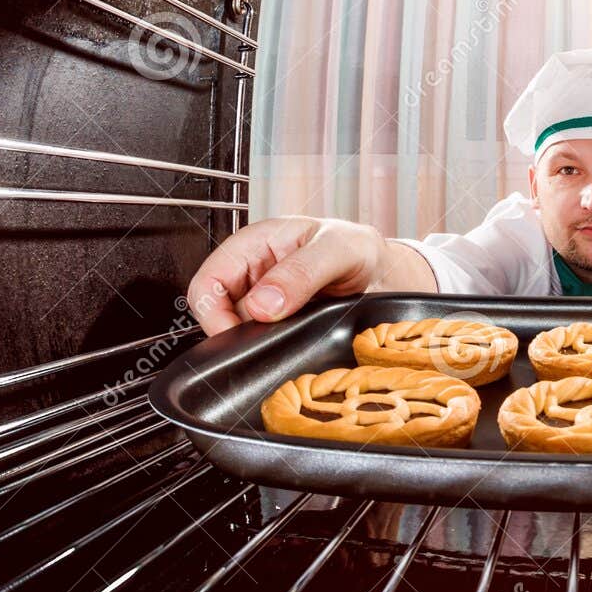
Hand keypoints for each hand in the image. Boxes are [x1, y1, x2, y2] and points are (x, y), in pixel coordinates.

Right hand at [185, 216, 385, 334]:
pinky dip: (271, 347)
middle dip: (234, 332)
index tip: (239, 335)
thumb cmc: (358, 248)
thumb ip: (301, 272)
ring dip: (256, 341)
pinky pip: (260, 339)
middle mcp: (252, 273)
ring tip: (290, 338)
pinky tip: (293, 344)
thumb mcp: (338, 250)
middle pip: (215, 311)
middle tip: (267, 342)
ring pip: (237, 330)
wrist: (382, 272)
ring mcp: (262, 300)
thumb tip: (262, 303)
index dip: (213, 313)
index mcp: (254, 244)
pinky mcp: (277, 322)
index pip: (208, 281)